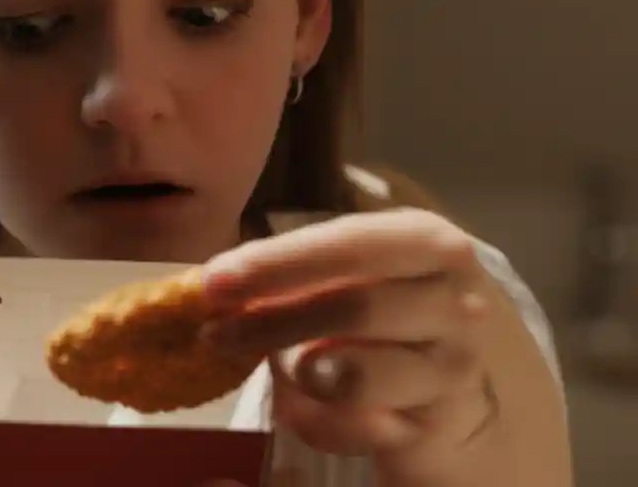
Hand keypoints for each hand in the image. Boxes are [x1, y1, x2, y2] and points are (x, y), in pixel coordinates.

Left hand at [201, 209, 502, 482]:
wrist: (453, 394)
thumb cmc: (384, 317)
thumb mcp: (350, 277)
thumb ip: (294, 274)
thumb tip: (216, 287)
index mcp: (427, 243)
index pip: (351, 243)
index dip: (278, 262)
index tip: (214, 282)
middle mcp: (456, 300)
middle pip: (353, 309)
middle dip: (272, 324)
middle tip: (214, 334)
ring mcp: (454, 367)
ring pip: (355, 377)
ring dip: (297, 374)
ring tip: (281, 366)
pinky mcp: (438, 425)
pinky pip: (354, 428)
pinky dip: (314, 421)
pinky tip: (308, 407)